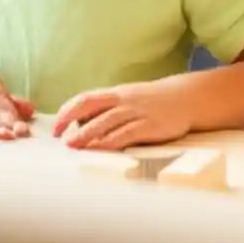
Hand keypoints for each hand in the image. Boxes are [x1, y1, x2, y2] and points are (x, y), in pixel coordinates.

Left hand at [51, 82, 189, 150]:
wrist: (187, 98)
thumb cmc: (153, 101)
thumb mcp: (128, 99)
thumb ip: (107, 109)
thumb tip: (81, 124)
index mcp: (115, 93)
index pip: (84, 99)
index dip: (68, 112)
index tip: (56, 127)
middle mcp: (123, 100)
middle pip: (91, 107)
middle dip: (71, 121)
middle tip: (59, 137)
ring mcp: (137, 112)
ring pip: (106, 121)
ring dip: (87, 134)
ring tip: (74, 145)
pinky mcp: (150, 126)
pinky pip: (127, 134)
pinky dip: (111, 141)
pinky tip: (100, 149)